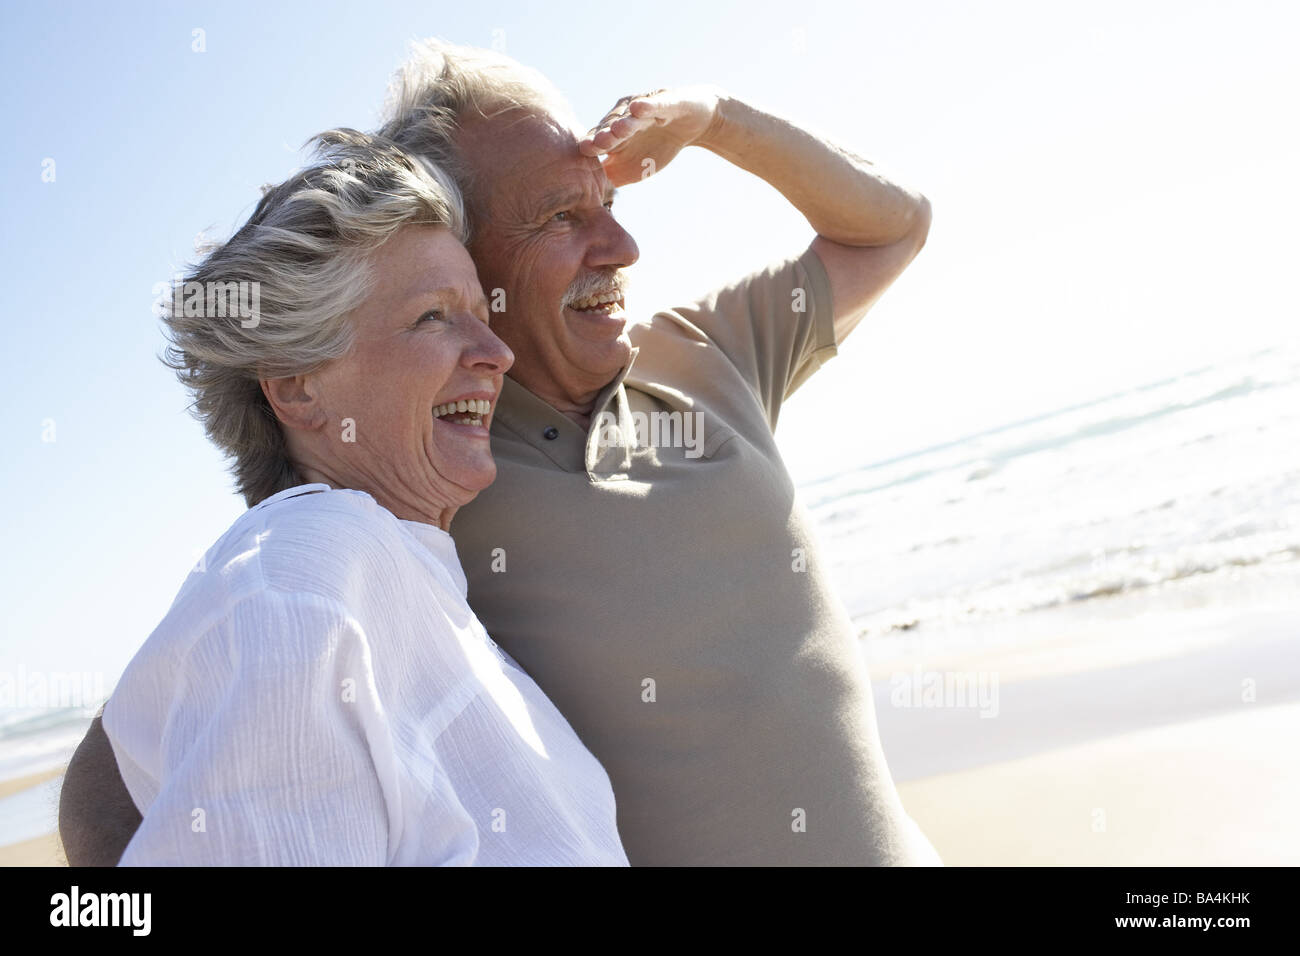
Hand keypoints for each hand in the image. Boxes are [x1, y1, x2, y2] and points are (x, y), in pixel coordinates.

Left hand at [578, 86, 724, 186]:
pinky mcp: (665, 101)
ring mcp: (643, 109)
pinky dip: (647, 106)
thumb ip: (612, 178)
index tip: (584, 154)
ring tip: (617, 129)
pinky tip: (638, 107)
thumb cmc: (657, 146)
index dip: (592, 147)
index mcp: (613, 135)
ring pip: (630, 117)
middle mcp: (624, 119)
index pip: (598, 141)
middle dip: (603, 136)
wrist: (691, 124)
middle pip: (610, 128)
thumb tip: (590, 200)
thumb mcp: (633, 169)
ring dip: (622, 123)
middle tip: (596, 144)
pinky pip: (655, 104)